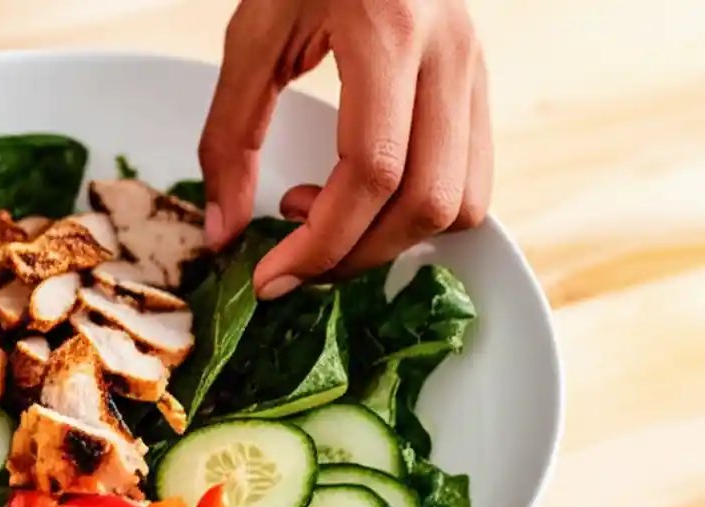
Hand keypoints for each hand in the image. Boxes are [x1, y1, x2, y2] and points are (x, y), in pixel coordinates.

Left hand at [199, 0, 491, 298]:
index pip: (373, 171)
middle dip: (355, 254)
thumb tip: (224, 233)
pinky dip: (417, 214)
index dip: (323, 242)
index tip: (274, 277)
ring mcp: (476, 69)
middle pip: (428, 201)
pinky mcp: (480, 84)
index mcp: (390, 32)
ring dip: (390, 240)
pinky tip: (360, 195)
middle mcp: (450, 53)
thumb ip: (229, 136)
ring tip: (321, 214)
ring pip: (464, 201)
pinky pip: (473, 180)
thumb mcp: (251, 35)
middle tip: (293, 263)